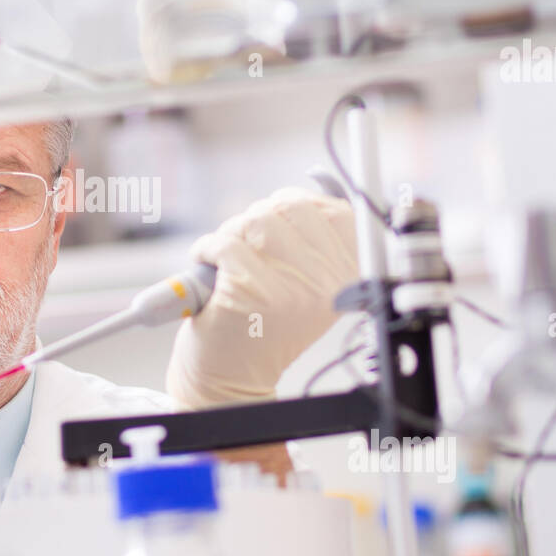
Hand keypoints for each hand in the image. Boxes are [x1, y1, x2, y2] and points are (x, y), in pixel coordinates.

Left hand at [166, 187, 357, 407]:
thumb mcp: (305, 281)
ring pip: (253, 222)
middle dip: (255, 221)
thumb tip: (317, 177)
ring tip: (226, 264)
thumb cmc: (265, 324)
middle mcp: (327, 282)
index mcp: (349, 275)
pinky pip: (223, 244)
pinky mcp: (250, 291)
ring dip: (229, 235)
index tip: (276, 227)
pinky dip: (206, 250)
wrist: (233, 378)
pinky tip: (209, 270)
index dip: (292, 208)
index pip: (328, 209)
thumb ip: (315, 236)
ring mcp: (290, 287)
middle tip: (245, 250)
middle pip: (286, 209)